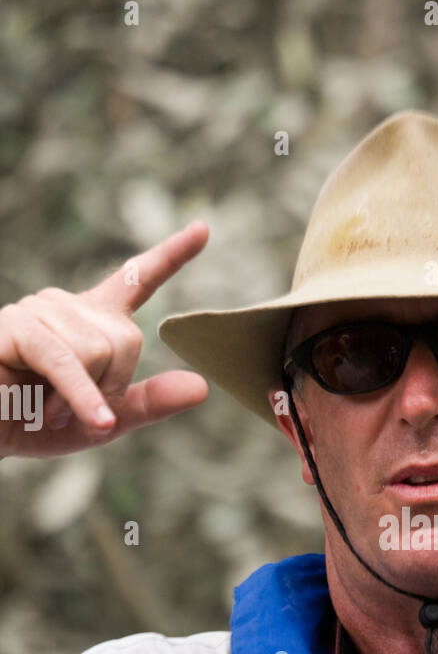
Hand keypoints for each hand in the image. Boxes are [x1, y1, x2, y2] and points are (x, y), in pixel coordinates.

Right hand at [0, 221, 209, 457]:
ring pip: (98, 351)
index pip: (135, 280)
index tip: (203, 229)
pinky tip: (88, 419)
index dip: (171, 256)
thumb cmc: (34, 424)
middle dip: (110, 387)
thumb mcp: (104, 421)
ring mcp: (37, 309)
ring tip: (46, 406)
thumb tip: (202, 387)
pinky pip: (67, 362)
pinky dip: (80, 397)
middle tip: (75, 409)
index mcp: (90, 320)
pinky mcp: (15, 326)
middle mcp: (65, 305)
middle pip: (126, 339)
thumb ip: (149, 402)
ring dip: (81, 398)